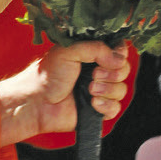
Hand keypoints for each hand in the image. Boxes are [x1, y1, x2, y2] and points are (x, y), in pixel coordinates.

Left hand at [0, 41, 131, 145]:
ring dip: (108, 89)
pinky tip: (92, 103)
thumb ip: (95, 48)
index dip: (119, 54)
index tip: (111, 57)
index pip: (118, 51)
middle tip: (94, 75)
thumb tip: (118, 58)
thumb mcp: (69, 51)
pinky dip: (106, 105)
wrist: (37, 102)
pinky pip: (115, 108)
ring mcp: (99, 92)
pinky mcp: (97, 111)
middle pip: (124, 70)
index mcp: (92, 56)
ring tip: (89, 90)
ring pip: (121, 90)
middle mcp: (98, 72)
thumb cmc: (48, 75)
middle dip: (113, 73)